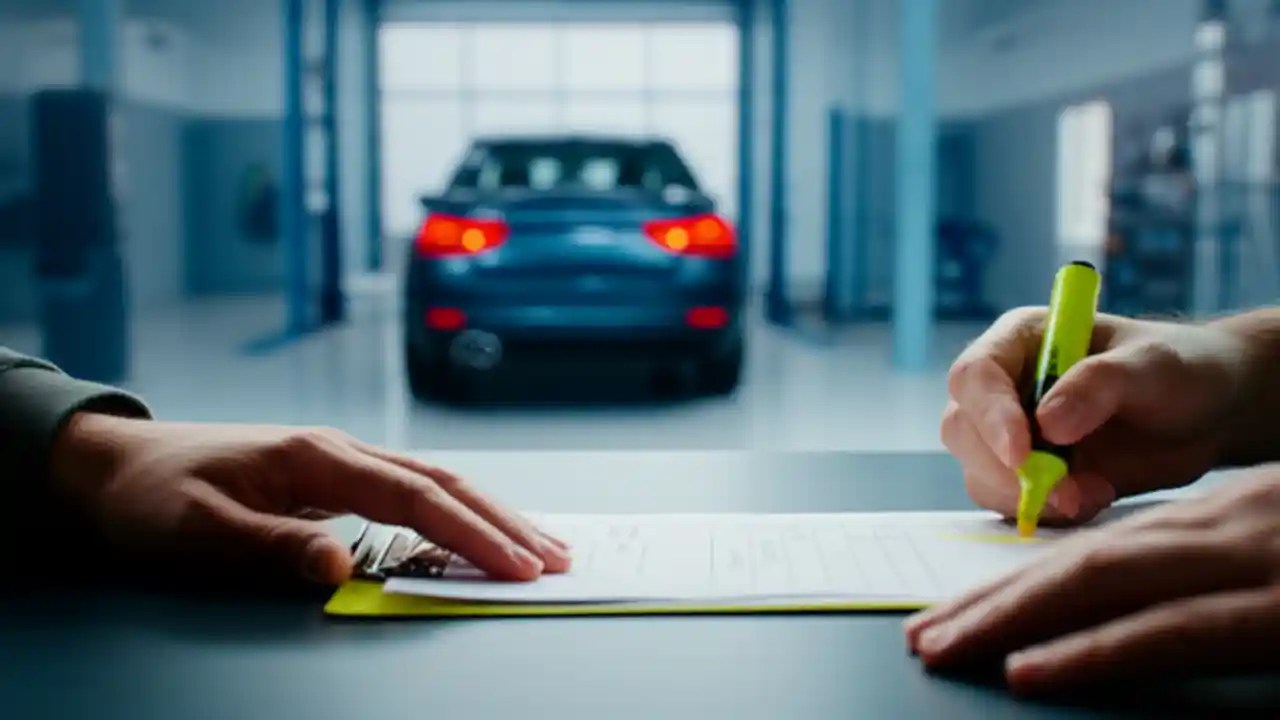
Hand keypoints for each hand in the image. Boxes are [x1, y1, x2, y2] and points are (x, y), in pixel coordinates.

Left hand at [50, 413, 570, 584]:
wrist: (118, 463)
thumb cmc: (154, 496)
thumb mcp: (198, 530)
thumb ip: (271, 547)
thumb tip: (342, 568)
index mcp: (317, 456)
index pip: (414, 496)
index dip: (470, 532)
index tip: (516, 564)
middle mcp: (341, 450)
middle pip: (442, 481)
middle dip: (504, 520)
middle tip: (557, 558)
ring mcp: (341, 460)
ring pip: (435, 481)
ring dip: (490, 513)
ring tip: (540, 544)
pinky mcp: (336, 476)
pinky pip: (413, 491)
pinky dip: (457, 512)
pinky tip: (478, 530)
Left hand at [904, 469, 1279, 693]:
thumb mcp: (1277, 541)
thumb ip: (1215, 557)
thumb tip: (1152, 596)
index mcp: (1214, 518)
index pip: (1096, 547)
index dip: (1021, 582)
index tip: (962, 613)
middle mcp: (1214, 529)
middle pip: (1076, 563)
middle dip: (991, 602)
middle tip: (923, 636)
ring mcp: (1243, 563)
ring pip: (1096, 583)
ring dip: (1009, 617)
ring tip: (943, 647)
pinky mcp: (1272, 612)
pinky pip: (1164, 632)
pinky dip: (1087, 651)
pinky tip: (1026, 670)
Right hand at [942, 308, 1247, 523]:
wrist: (1206, 415)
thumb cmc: (1179, 370)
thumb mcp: (1152, 365)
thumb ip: (1099, 384)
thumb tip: (1046, 424)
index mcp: (1020, 341)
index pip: (975, 375)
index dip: (989, 415)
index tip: (1022, 454)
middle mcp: (1003, 386)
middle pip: (962, 429)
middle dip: (1004, 468)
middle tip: (1065, 491)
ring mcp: (1010, 434)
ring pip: (978, 473)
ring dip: (1027, 496)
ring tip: (1092, 493)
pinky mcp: (1026, 475)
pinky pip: (1009, 503)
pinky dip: (1046, 512)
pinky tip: (1092, 497)